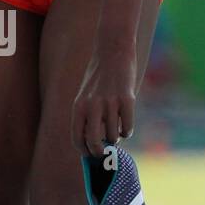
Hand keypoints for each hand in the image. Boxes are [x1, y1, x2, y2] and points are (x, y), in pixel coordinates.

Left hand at [71, 41, 136, 155]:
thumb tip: (94, 144)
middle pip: (94, 142)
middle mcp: (92, 106)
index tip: (90, 153)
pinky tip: (126, 126)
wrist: (112, 50)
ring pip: (113, 135)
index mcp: (79, 106)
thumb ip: (87, 117)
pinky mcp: (127, 99)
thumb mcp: (86, 96)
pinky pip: (127, 127)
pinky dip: (127, 131)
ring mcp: (109, 102)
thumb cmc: (99, 77)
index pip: (77, 138)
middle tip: (105, 152)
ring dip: (116, 137)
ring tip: (116, 128)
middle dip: (100, 152)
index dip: (84, 151)